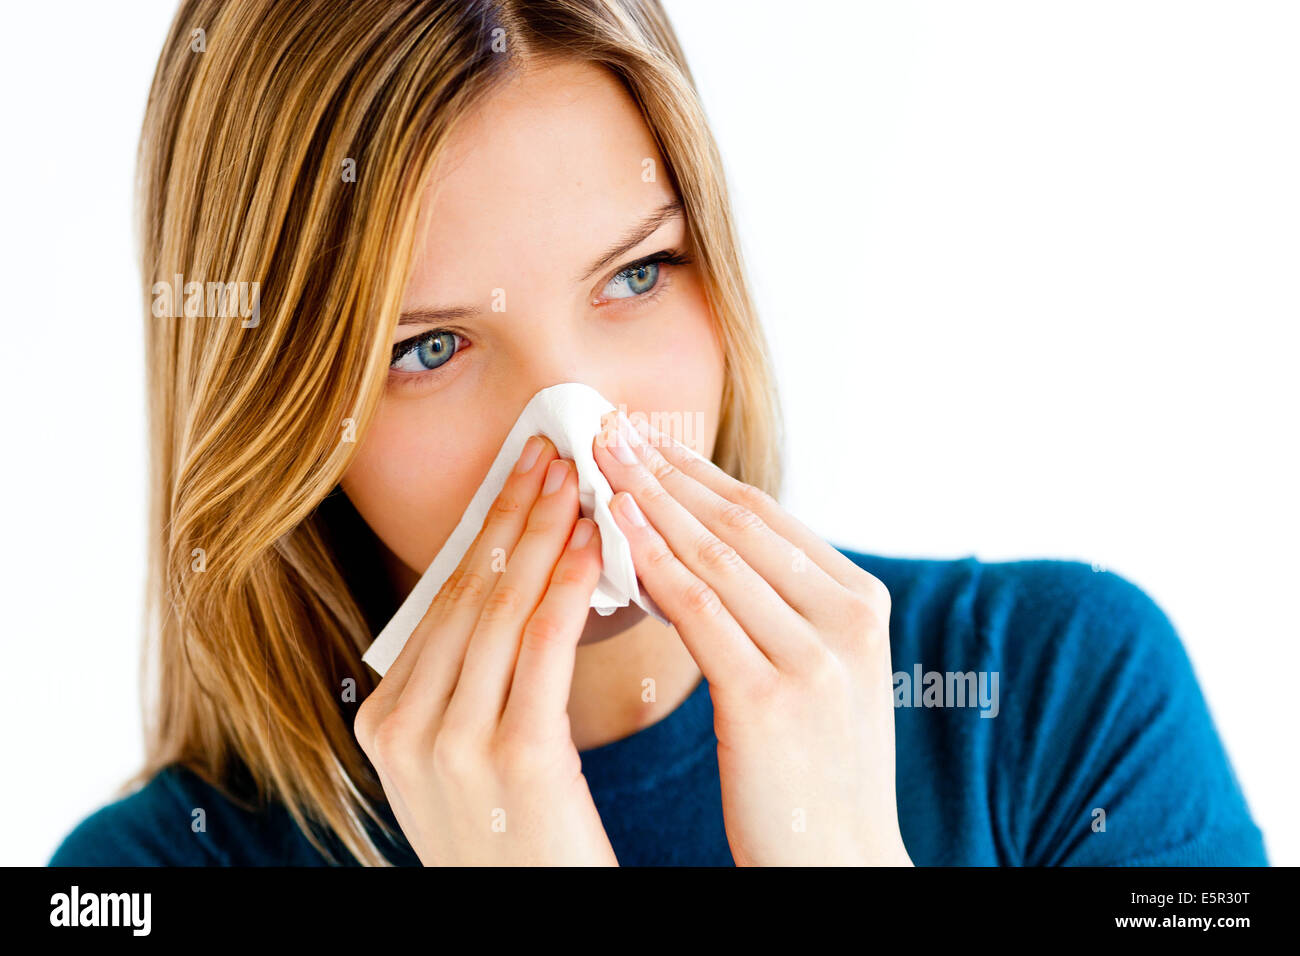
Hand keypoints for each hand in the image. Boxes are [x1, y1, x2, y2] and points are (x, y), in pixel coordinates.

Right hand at [355, 436, 617, 865]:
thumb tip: (509, 588)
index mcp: (386, 721)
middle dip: (512, 513)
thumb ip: (469, 685)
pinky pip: (542, 649)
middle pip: (467, 593)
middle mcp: (404, 727)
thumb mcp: (465, 761)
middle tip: (551, 450)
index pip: (442, 602)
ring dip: (543, 534)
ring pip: (502, 609)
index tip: (519, 476)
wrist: (535, 924)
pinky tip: (593, 546)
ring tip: (577, 478)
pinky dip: (568, 587)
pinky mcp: (512, 758)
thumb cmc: (519, 838)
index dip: (486, 530)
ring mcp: (450, 744)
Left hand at [593, 411, 910, 865]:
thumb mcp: (819, 673)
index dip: (698, 471)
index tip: (647, 439)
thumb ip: (780, 608)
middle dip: (667, 469)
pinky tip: (615, 530)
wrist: (840, 863)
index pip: (766, 517)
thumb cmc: (816, 772)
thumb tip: (702, 547)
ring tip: (601, 459)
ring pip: (715, 555)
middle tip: (610, 427)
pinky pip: (697, 611)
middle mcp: (848, 618)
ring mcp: (815, 657)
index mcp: (861, 603)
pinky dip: (653, 562)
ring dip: (650, 500)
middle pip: (739, 522)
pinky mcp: (770, 699)